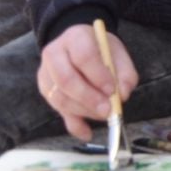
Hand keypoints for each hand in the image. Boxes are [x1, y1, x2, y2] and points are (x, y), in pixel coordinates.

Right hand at [39, 24, 138, 140]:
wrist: (78, 44)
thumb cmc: (99, 48)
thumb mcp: (116, 52)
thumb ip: (125, 71)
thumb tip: (124, 94)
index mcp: (75, 38)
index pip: (83, 57)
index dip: (98, 76)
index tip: (112, 90)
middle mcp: (54, 54)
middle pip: (66, 80)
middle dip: (89, 98)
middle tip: (108, 110)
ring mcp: (45, 74)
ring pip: (60, 97)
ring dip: (83, 111)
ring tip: (104, 115)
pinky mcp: (45, 91)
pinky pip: (58, 111)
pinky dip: (73, 124)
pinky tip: (86, 133)